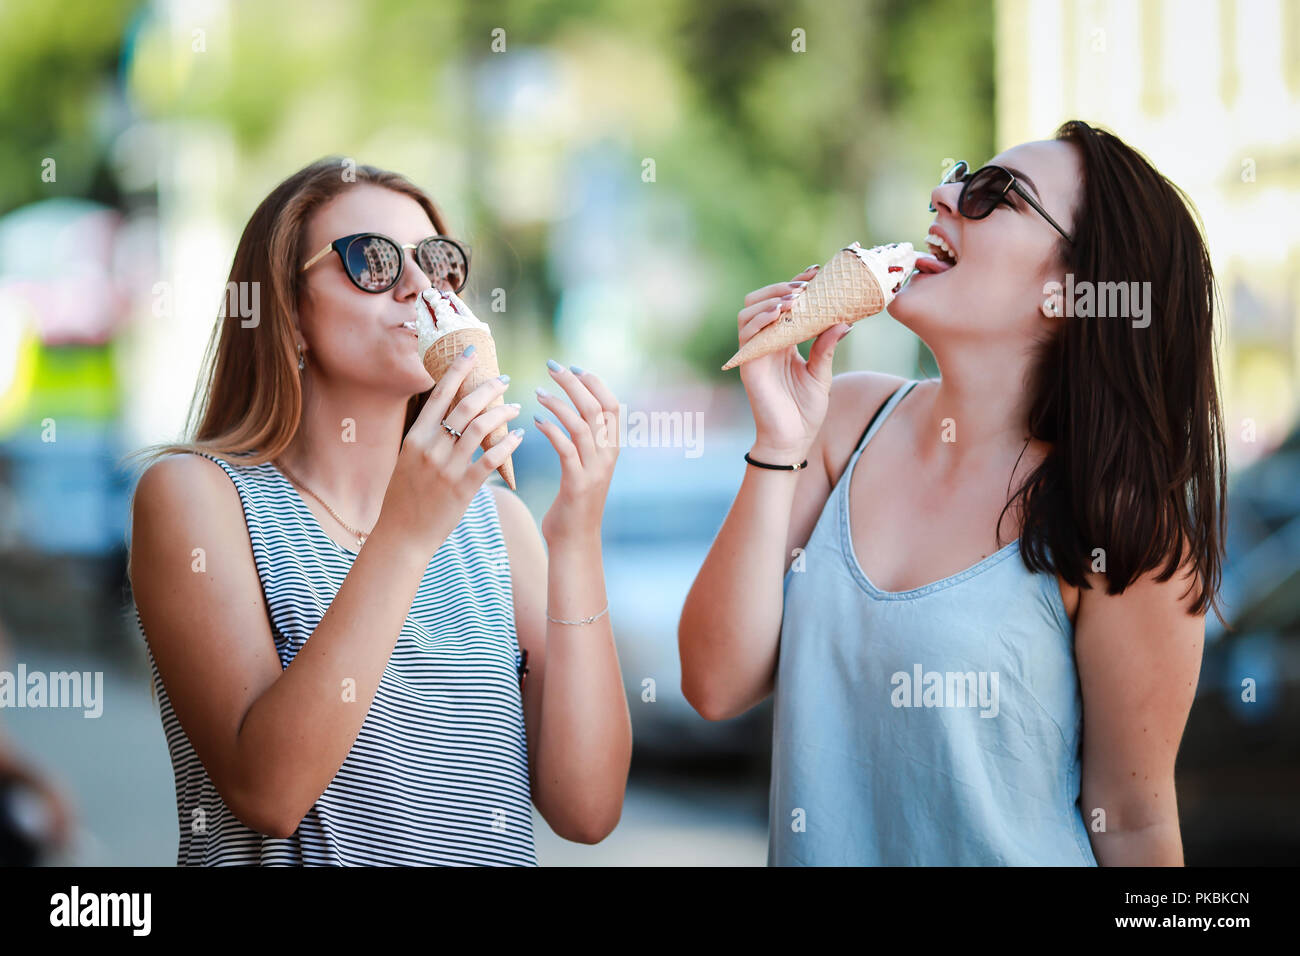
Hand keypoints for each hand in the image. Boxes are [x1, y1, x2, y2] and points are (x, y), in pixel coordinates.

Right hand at [382, 346, 523, 557]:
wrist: (402, 535)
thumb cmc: (407, 497)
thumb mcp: (409, 460)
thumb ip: (428, 437)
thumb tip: (449, 413)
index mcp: (415, 437)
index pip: (438, 395)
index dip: (456, 370)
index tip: (471, 351)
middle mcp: (429, 448)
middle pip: (464, 407)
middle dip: (487, 388)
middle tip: (503, 379)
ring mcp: (445, 468)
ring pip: (480, 429)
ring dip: (501, 413)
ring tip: (515, 406)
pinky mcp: (462, 488)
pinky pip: (490, 460)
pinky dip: (507, 445)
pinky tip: (520, 437)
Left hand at [533, 362, 619, 545]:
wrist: (576, 541)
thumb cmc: (574, 502)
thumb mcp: (586, 466)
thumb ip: (584, 441)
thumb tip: (573, 411)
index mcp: (611, 448)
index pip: (612, 404)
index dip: (595, 382)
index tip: (573, 367)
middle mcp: (608, 456)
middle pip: (597, 408)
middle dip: (574, 383)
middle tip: (552, 366)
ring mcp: (594, 469)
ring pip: (582, 425)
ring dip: (559, 404)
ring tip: (538, 392)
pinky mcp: (577, 483)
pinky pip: (566, 449)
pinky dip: (552, 431)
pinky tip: (536, 422)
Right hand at [735, 264, 850, 462]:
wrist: (793, 440)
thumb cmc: (805, 410)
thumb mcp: (822, 372)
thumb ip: (827, 345)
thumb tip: (845, 320)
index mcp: (782, 341)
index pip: (782, 303)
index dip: (796, 284)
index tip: (817, 273)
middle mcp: (765, 343)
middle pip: (760, 300)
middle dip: (782, 287)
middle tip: (806, 286)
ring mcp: (754, 353)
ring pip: (749, 311)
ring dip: (771, 298)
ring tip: (795, 297)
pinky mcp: (749, 364)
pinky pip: (747, 333)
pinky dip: (762, 317)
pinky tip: (781, 311)